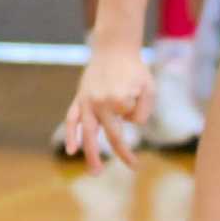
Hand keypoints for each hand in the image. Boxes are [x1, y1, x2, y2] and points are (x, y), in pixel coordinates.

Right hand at [63, 43, 148, 171]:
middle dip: (122, 152)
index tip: (138, 95)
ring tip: (95, 172)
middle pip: (112, 135)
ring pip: (88, 133)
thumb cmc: (134, 68)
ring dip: (91, 154)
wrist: (113, 49)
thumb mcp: (149, 86)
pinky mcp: (79, 99)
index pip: (133, 118)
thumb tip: (126, 122)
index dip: (139, 108)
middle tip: (132, 167)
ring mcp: (87, 102)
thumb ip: (143, 110)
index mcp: (119, 99)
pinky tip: (71, 150)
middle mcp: (101, 103)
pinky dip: (71, 135)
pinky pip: (72, 119)